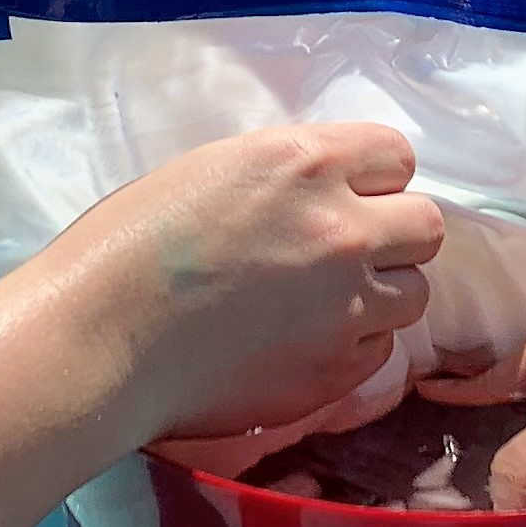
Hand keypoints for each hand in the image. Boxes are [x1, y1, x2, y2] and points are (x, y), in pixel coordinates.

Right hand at [21, 125, 444, 452]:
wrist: (100, 342)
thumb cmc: (127, 247)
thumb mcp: (211, 172)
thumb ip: (287, 178)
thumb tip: (327, 194)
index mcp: (305, 164)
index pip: (397, 155)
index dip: (372, 178)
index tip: (343, 196)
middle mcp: (343, 230)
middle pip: (425, 226)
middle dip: (391, 236)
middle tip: (342, 253)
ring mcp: (348, 307)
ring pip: (413, 294)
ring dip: (378, 295)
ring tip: (319, 307)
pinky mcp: (338, 372)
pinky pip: (378, 352)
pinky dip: (351, 347)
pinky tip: (297, 347)